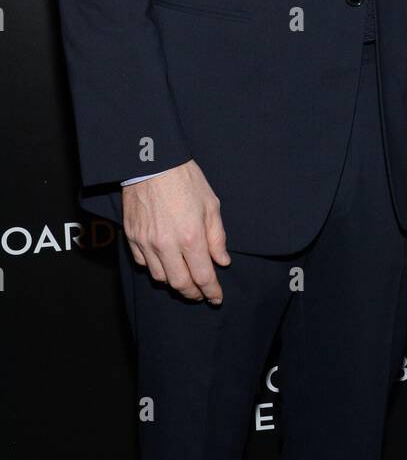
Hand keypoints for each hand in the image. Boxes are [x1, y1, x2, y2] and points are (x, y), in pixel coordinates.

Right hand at [121, 159, 229, 301]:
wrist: (152, 162)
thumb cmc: (185, 179)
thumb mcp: (211, 204)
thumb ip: (217, 236)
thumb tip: (221, 261)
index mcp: (190, 236)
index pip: (202, 276)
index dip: (211, 291)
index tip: (216, 297)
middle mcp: (166, 244)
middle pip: (179, 283)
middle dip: (193, 293)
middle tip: (201, 293)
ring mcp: (146, 242)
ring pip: (159, 277)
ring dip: (174, 282)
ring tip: (184, 278)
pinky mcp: (132, 237)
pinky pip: (143, 263)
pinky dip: (156, 268)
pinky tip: (165, 262)